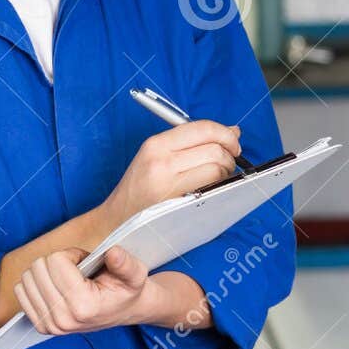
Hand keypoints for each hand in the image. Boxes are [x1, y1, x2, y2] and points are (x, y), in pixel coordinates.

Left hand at [16, 245, 158, 335]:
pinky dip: (36, 283)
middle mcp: (63, 319)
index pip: (55, 261)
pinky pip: (21, 292)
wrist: (122, 311)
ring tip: (67, 278)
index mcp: (84, 306)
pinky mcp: (42, 326)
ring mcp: (50, 325)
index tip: (85, 263)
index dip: (71, 254)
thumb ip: (125, 262)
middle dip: (57, 261)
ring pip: (27, 278)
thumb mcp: (135, 273)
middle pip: (38, 268)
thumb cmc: (125, 290)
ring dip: (47, 272)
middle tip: (76, 270)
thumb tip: (113, 253)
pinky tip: (55, 287)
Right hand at [106, 119, 240, 222]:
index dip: (225, 133)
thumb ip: (192, 142)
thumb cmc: (140, 189)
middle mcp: (161, 160)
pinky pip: (211, 188)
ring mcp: (168, 183)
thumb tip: (233, 131)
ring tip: (221, 176)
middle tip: (229, 163)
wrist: (115, 220)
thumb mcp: (157, 157)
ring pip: (216, 167)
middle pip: (214, 148)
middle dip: (230, 154)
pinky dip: (220, 185)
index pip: (203, 128)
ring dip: (227, 171)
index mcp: (156, 144)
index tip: (233, 143)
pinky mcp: (176, 203)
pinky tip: (215, 188)